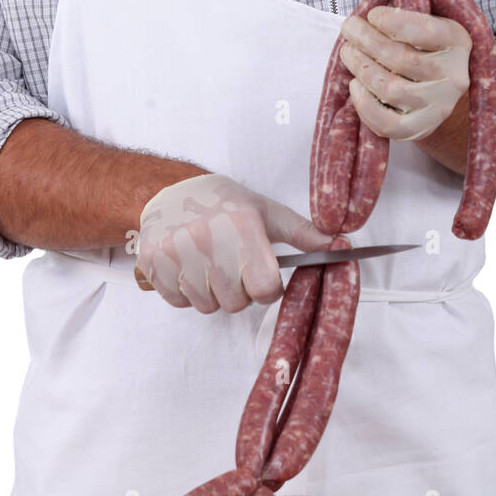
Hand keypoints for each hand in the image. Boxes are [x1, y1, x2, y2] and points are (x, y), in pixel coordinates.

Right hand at [136, 172, 333, 313]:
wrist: (169, 190)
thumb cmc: (223, 203)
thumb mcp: (266, 211)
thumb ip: (304, 233)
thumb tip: (343, 247)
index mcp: (241, 225)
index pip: (264, 289)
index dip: (266, 286)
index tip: (260, 272)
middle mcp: (207, 238)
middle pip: (235, 302)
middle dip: (238, 289)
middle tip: (231, 263)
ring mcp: (176, 251)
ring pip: (207, 306)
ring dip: (211, 292)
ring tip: (209, 262)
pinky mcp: (152, 261)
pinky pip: (179, 302)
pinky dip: (185, 291)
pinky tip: (188, 265)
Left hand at [338, 0, 471, 142]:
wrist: (437, 85)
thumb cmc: (419, 38)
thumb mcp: (412, 5)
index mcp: (457, 39)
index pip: (425, 31)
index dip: (393, 22)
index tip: (373, 14)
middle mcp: (454, 76)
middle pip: (401, 59)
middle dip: (366, 41)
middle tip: (349, 28)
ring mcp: (437, 106)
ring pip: (391, 89)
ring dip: (360, 67)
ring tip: (348, 52)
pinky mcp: (419, 128)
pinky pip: (387, 124)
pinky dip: (364, 103)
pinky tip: (356, 84)